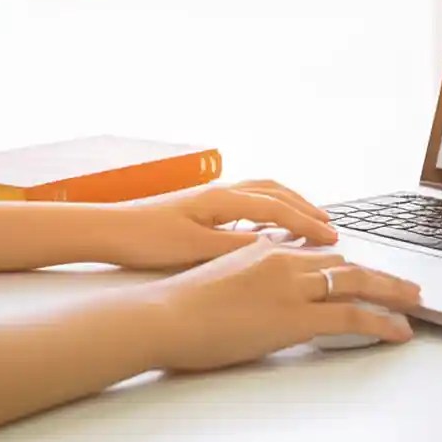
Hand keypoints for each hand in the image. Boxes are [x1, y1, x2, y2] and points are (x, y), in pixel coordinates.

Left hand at [104, 180, 338, 269]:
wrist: (109, 230)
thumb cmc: (147, 240)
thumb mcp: (196, 249)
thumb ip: (237, 247)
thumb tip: (274, 246)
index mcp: (223, 199)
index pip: (277, 208)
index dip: (307, 224)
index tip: (331, 239)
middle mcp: (221, 191)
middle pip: (276, 192)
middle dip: (306, 208)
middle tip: (330, 227)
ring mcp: (211, 196)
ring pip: (262, 192)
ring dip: (290, 204)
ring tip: (308, 221)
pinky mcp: (201, 205)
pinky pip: (248, 200)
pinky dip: (270, 208)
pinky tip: (269, 226)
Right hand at [148, 244, 421, 370]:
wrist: (163, 316)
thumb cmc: (180, 306)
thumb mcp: (222, 276)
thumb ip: (250, 272)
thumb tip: (266, 279)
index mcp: (265, 248)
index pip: (320, 253)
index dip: (349, 265)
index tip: (367, 272)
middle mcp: (284, 259)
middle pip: (346, 263)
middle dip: (382, 275)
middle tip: (407, 286)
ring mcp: (292, 285)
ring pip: (357, 282)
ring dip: (392, 293)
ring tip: (415, 304)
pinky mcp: (296, 316)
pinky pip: (352, 315)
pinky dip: (382, 322)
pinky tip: (399, 330)